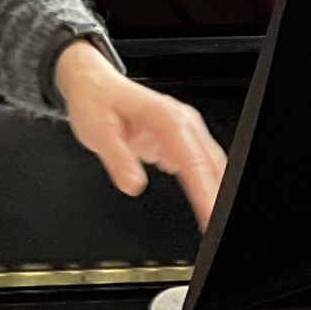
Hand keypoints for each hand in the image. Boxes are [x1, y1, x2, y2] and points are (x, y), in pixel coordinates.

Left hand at [55, 41, 225, 228]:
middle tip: (216, 225)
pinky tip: (206, 201)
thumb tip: (133, 185)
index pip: (193, 161)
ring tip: (214, 219)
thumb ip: (118, 159)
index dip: (204, 191)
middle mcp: (182, 121)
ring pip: (212, 163)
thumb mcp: (98, 132)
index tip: (209, 215)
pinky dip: (207, 183)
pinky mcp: (181, 138)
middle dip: (218, 195)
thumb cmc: (96, 102)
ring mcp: (185, 129)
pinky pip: (201, 162)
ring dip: (216, 190)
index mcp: (166, 118)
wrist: (93, 85)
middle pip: (211, 164)